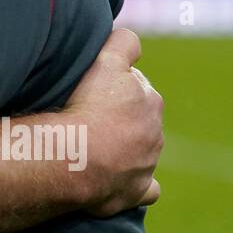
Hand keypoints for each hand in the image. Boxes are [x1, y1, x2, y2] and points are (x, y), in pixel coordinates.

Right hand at [60, 28, 164, 217]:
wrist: (77, 155)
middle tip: (90, 118)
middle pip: (140, 120)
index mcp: (150, 101)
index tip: (94, 91)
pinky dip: (138, 184)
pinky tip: (121, 180)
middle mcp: (154, 132)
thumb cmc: (88, 106)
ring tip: (92, 147)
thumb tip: (131, 41)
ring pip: (142, 151)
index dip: (115, 86)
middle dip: (122, 118)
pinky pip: (146, 188)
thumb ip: (123, 44)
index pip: (136, 86)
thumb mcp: (106, 61)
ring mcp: (147, 164)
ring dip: (125, 148)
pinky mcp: (137, 190)